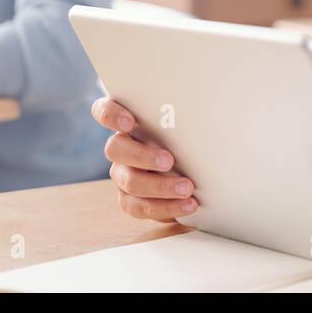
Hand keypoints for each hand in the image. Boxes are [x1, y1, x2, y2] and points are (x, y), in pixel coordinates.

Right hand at [91, 96, 197, 221]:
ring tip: (187, 189)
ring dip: (159, 187)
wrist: (195, 171)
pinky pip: (140, 207)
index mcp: (129, 121)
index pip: (105, 111)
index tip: (129, 122)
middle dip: (142, 156)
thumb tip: (206, 104)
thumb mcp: (186, 124)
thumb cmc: (189, 137)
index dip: (111, 115)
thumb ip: (185, 114)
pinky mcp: (131, 200)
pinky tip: (187, 205)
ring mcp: (123, 175)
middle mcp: (120, 148)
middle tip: (169, 160)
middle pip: (115, 149)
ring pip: (129, 182)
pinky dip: (166, 207)